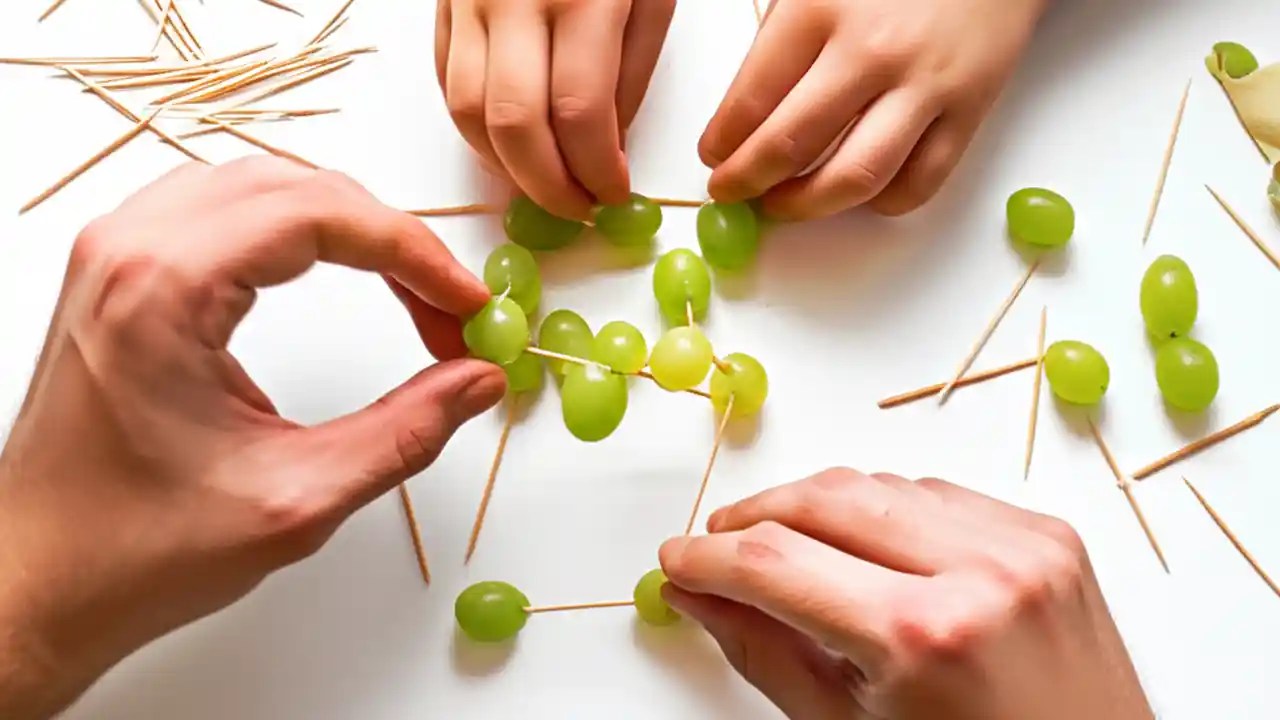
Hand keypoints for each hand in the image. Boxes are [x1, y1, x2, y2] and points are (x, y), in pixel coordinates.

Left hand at [0, 157, 505, 718]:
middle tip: (448, 311)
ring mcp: (113, 254)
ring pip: (261, 185)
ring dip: (345, 228)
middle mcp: (129, 250)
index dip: (415, 253)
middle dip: (391, 241)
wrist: (36, 581)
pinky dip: (294, 230)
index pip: (321, 216)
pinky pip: (222, 208)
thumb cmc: (136, 549)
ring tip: (406, 294)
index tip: (468, 303)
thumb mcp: (296, 499)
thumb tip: (479, 380)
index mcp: (163, 289)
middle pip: (297, 187)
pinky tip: (330, 269)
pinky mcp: (116, 274)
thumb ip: (404, 432)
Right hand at [435, 0, 676, 219]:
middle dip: (547, 185)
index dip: (595, 171)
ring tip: (543, 183)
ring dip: (504, 165)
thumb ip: (630, 72)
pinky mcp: (443, 2)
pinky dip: (474, 127)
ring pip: (466, 111)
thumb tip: (608, 150)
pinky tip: (508, 144)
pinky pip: (446, 81)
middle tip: (576, 207)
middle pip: (513, 124)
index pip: (578, 113)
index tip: (614, 195)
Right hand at [659, 469, 1152, 719]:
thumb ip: (765, 653)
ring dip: (816, 506)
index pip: (777, 562)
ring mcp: (1024, 546)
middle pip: (824, 499)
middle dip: (754, 517)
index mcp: (923, 636)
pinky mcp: (1049, 535)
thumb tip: (698, 594)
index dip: (709, 556)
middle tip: (715, 545)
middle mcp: (980, 572)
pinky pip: (938, 493)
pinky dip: (886, 509)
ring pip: (878, 483)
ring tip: (783, 545)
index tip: (677, 559)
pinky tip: (863, 543)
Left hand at [701, 0, 1046, 218]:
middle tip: (731, 192)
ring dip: (806, 206)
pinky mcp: (970, 109)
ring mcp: (924, 85)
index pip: (751, 100)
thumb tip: (740, 121)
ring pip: (854, 177)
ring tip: (781, 206)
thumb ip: (779, 45)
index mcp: (819, 10)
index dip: (722, 143)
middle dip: (748, 182)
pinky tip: (857, 193)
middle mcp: (871, 51)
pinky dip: (881, 202)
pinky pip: (919, 183)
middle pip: (791, 145)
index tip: (714, 157)